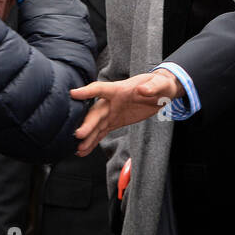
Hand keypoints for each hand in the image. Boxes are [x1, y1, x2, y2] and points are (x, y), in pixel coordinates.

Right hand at [70, 69, 184, 156]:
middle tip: (79, 134)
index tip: (73, 94)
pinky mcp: (115, 122)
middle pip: (96, 112)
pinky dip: (93, 141)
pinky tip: (84, 151)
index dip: (87, 91)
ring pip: (96, 125)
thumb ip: (153, 87)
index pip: (101, 89)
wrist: (161, 92)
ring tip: (78, 149)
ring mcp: (112, 112)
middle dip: (87, 123)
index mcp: (120, 89)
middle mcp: (112, 101)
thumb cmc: (159, 85)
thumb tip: (144, 90)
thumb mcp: (160, 84)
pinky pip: (101, 132)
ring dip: (87, 137)